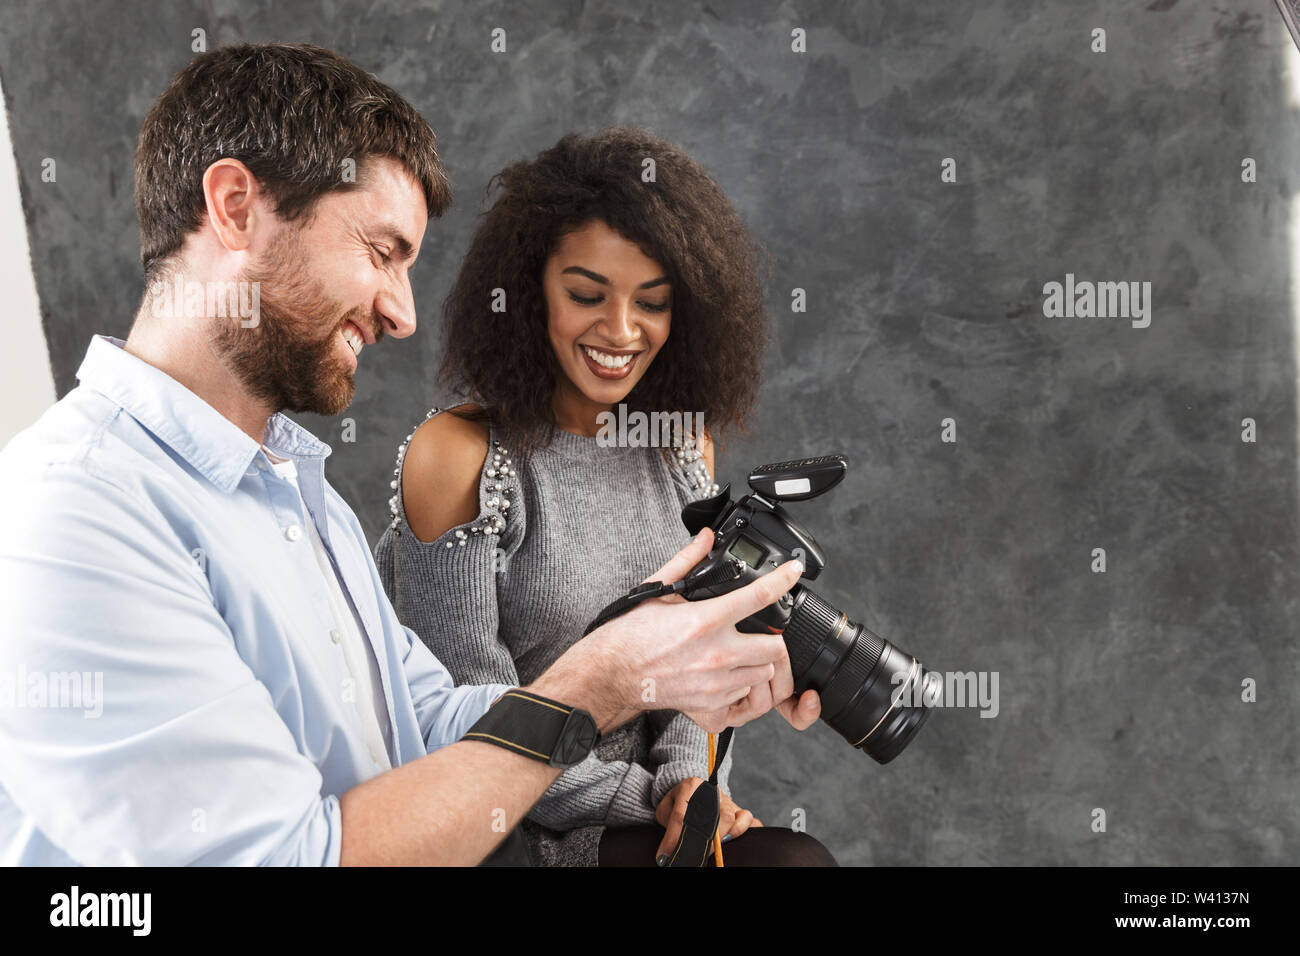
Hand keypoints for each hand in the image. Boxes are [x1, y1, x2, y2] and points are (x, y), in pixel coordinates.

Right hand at [582, 527, 805, 730]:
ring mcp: (716, 682)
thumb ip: (687, 561)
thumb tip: (705, 537)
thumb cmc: (632, 634)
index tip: (795, 571)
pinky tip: (724, 672)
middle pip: (775, 646)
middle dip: (773, 637)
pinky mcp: (711, 703)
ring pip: (763, 673)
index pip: (760, 596)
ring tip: (740, 653)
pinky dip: (741, 683)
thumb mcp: (658, 590)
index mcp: (706, 619)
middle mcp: (716, 653)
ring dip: (758, 662)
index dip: (785, 579)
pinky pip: (744, 694)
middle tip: (760, 631)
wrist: (612, 674)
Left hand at [654, 777, 761, 862]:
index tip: (666, 856)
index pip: (682, 815)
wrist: (694, 790)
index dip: (674, 838)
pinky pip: (753, 824)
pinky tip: (733, 841)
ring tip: (714, 848)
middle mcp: (714, 792)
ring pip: (737, 820)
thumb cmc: (679, 803)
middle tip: (693, 855)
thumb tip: (668, 851)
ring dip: (727, 837)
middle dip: (706, 842)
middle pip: (716, 817)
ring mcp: (730, 802)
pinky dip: (747, 834)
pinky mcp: (742, 812)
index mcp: (692, 786)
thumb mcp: (666, 809)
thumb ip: (668, 824)